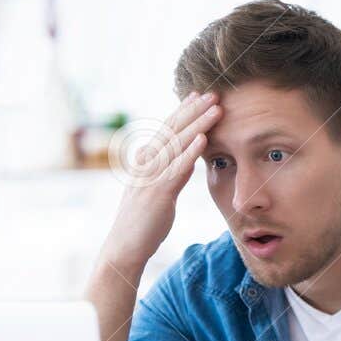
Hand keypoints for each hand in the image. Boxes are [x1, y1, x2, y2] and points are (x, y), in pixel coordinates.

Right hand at [99, 92, 220, 272]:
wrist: (125, 247)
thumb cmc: (144, 222)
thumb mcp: (160, 191)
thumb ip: (173, 172)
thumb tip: (190, 158)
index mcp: (145, 162)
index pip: (166, 130)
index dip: (183, 112)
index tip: (198, 95)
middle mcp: (145, 164)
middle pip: (172, 130)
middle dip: (193, 110)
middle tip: (213, 92)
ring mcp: (150, 177)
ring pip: (176, 144)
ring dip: (198, 124)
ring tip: (216, 108)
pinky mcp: (157, 193)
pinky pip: (176, 168)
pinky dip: (190, 152)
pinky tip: (204, 139)